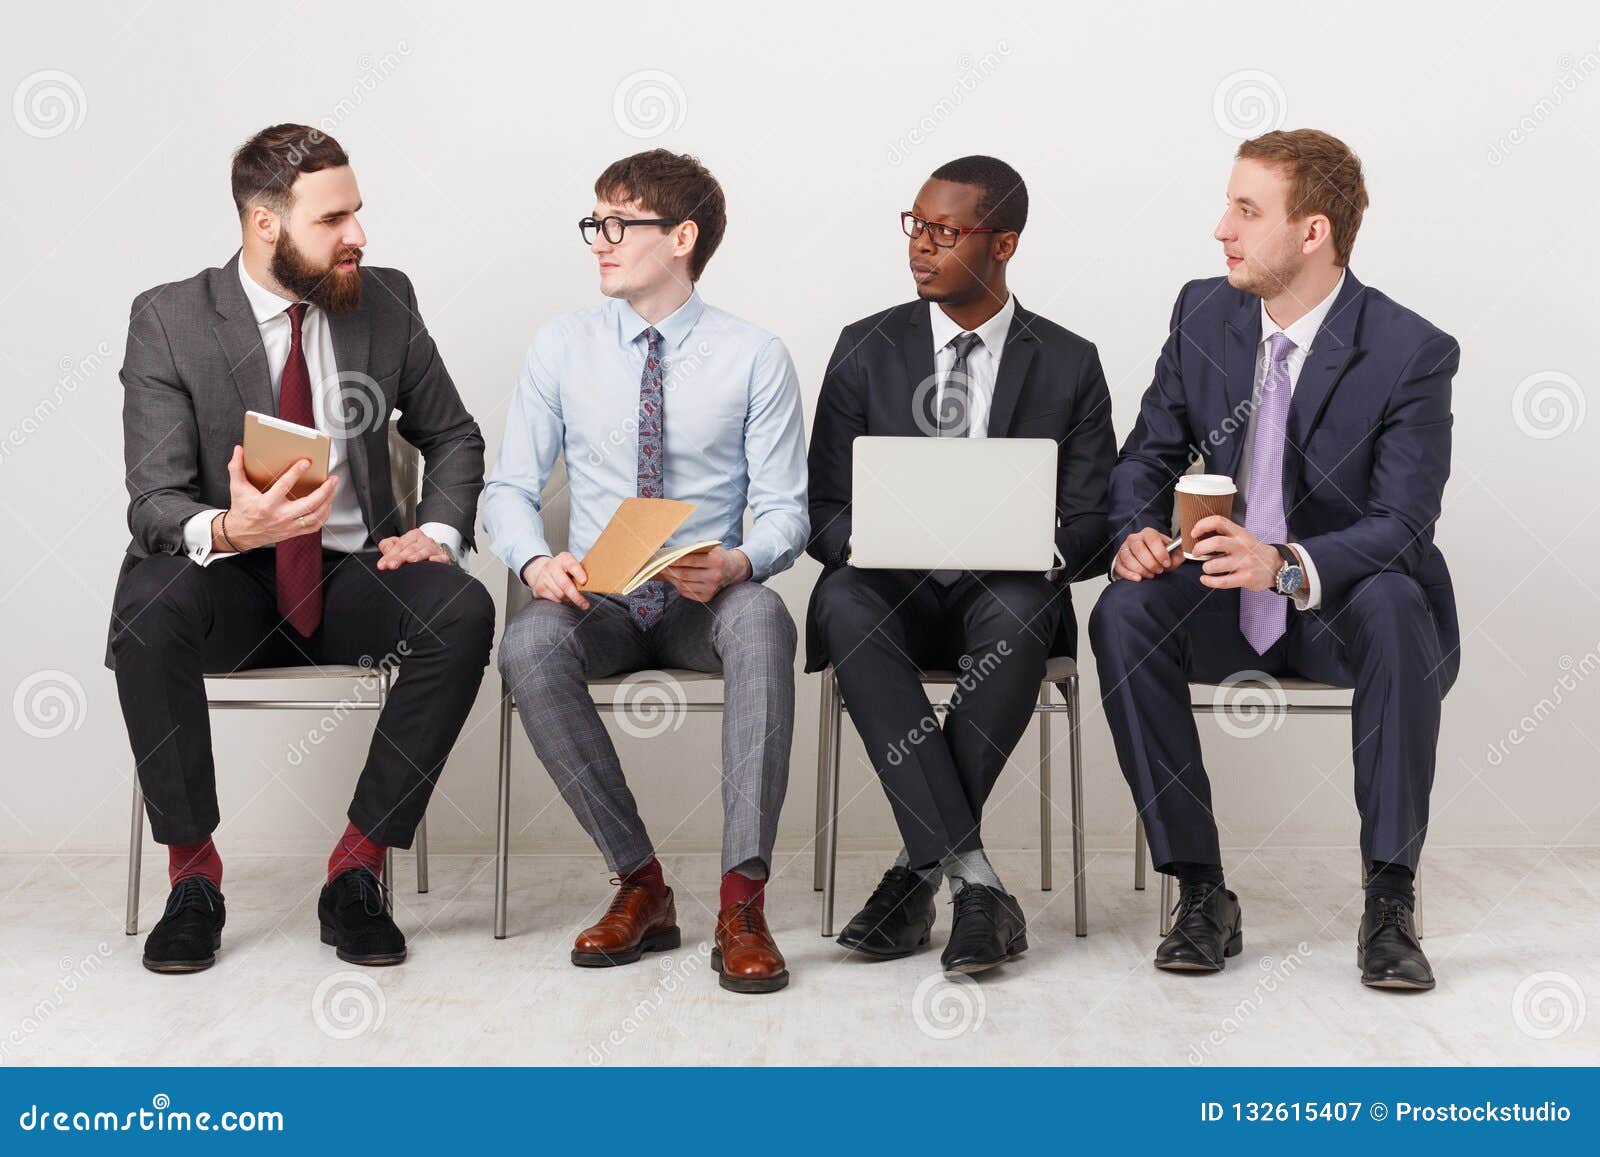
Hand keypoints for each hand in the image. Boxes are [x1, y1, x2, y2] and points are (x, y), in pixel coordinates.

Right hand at [220, 444, 337, 549]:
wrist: (241, 534)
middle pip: (308, 504)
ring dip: (328, 502)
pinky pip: (314, 526)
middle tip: (332, 479)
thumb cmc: (242, 509)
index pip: (284, 486)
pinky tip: (328, 504)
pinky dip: (324, 515)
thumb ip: (236, 467)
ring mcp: (288, 526)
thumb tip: (239, 450)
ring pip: (315, 516)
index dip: (296, 473)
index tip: (306, 462)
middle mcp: (279, 516)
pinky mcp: (293, 532)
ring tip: (333, 488)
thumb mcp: (237, 488)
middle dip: (324, 491)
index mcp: (265, 504)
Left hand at [377, 527, 449, 570]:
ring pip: (425, 551)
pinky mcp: (443, 558)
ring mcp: (434, 549)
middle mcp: (425, 540)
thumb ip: (389, 546)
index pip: (400, 544)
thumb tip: (385, 549)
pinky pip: (442, 557)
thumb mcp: (399, 546)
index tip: (382, 565)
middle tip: (391, 565)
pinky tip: (431, 560)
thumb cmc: (414, 551)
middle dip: (400, 557)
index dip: (390, 554)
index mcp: (413, 535)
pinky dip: (437, 559)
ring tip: (410, 560)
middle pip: (411, 548)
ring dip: (417, 555)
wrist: (432, 554)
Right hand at [522, 552, 589, 608]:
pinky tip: (562, 596)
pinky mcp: (539, 587)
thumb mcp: (572, 566)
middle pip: (565, 584)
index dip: (578, 573)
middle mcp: (552, 566)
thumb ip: (581, 573)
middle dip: (576, 596)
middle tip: (585, 604)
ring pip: (560, 594)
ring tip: (573, 597)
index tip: (584, 582)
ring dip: (569, 599)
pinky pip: (554, 599)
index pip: (572, 565)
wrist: (541, 570)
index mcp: (564, 558)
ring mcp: (544, 577)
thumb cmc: (564, 570)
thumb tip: (595, 585)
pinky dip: (561, 601)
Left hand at [660, 546, 749, 602]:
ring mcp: (711, 589)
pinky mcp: (707, 597)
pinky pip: (687, 592)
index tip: (665, 559)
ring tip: (665, 573)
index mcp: (715, 561)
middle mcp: (714, 576)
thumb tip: (672, 554)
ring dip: (672, 579)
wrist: (733, 570)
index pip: (691, 561)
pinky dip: (678, 586)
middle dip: (670, 571)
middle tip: (660, 566)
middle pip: (685, 575)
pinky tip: (674, 580)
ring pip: (684, 585)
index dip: (676, 560)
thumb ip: (694, 550)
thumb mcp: (709, 549)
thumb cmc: (717, 556)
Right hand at [1113, 527, 1180, 581]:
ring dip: (1141, 569)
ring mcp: (1124, 549)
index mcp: (1148, 533)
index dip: (1159, 552)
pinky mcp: (1118, 560)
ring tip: (1150, 575)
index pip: (1152, 538)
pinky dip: (1129, 574)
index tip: (1166, 563)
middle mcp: (1134, 538)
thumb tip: (1185, 554)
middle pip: (1138, 548)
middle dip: (1150, 563)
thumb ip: (1179, 553)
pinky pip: (1120, 567)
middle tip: (1159, 571)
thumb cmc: (1159, 555)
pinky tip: (1139, 578)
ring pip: (1128, 558)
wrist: (1145, 558)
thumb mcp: (1172, 552)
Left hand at [1191, 515, 1280, 590]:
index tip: (1194, 533)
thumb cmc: (1253, 551)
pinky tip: (1205, 579)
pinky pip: (1222, 582)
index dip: (1202, 525)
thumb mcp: (1243, 536)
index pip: (1218, 521)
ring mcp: (1244, 563)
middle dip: (1200, 548)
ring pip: (1215, 565)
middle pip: (1215, 543)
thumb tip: (1199, 535)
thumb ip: (1225, 534)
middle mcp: (1242, 546)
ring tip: (1207, 567)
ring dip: (1205, 567)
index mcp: (1239, 533)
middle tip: (1196, 553)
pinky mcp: (1245, 578)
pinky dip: (1209, 581)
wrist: (1276, 565)